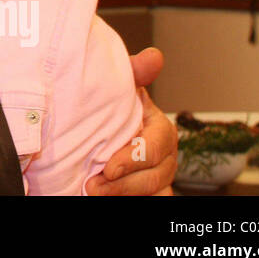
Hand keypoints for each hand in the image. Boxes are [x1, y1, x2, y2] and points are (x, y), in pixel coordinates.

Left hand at [85, 47, 177, 195]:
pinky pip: (152, 200)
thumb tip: (154, 57)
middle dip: (125, 183)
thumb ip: (134, 74)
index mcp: (160, 129)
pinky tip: (111, 199)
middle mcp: (165, 156)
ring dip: (124, 195)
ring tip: (94, 192)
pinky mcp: (151, 193)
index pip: (158, 144)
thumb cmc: (112, 112)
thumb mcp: (121, 91)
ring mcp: (160, 177)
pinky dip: (129, 201)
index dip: (135, 157)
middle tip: (94, 185)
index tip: (109, 167)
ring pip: (154, 191)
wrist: (95, 137)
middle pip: (156, 174)